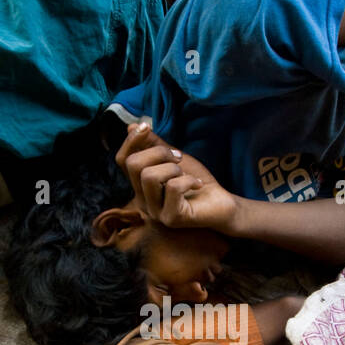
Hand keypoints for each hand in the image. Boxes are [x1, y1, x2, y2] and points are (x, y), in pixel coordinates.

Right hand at [115, 122, 239, 232]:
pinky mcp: (171, 218)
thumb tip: (131, 127)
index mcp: (140, 186)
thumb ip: (154, 145)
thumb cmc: (197, 183)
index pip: (122, 161)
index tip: (146, 126)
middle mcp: (143, 201)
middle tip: (179, 157)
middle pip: (133, 165)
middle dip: (159, 152)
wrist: (222, 205)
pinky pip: (172, 188)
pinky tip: (198, 185)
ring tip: (186, 174)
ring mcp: (156, 212)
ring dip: (173, 168)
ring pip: (149, 176)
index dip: (131, 141)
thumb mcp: (174, 159)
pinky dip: (189, 180)